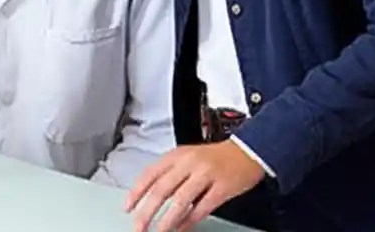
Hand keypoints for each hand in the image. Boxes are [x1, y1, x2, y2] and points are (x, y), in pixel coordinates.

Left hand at [126, 141, 265, 231]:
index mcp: (177, 155)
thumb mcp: (187, 158)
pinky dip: (189, 220)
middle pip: (161, 190)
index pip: (149, 174)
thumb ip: (169, 174)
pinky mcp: (223, 188)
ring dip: (167, 220)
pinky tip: (181, 228)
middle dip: (147, 211)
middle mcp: (189, 164)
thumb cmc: (214, 157)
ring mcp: (206, 175)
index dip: (136, 192)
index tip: (128, 207)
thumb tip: (149, 197)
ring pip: (180, 201)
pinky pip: (202, 207)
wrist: (247, 151)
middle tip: (139, 226)